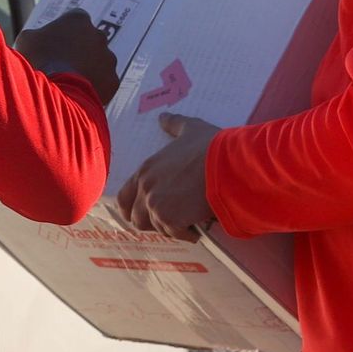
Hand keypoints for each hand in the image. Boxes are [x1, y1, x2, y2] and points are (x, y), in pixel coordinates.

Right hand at [14, 10, 120, 101]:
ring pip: (99, 62)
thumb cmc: (39, 60)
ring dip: (88, 68)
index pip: (74, 19)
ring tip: (70, 81)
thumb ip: (36, 35)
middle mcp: (98, 35)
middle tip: (62, 63)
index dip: (64, 31)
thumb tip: (36, 39)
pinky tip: (78, 93)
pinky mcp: (113, 80)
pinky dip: (94, 87)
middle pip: (90, 40)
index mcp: (78, 20)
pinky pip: (104, 82)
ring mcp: (108, 58)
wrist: (57, 92)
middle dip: (79, 49)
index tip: (55, 42)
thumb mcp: (27, 41)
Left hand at [115, 114, 222, 239]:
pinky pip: (174, 233)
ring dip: (170, 228)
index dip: (133, 208)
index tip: (148, 213)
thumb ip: (174, 124)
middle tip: (171, 220)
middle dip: (152, 222)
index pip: (124, 197)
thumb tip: (163, 117)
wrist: (227, 165)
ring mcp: (155, 204)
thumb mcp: (190, 129)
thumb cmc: (211, 147)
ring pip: (155, 227)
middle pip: (136, 217)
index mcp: (146, 169)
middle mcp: (145, 187)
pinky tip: (197, 228)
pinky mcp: (169, 218)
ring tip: (187, 223)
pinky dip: (186, 234)